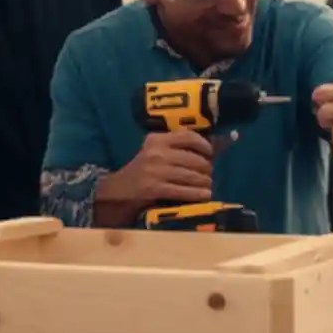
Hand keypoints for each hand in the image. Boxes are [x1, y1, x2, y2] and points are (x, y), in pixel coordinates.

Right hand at [94, 130, 214, 224]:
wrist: (119, 189)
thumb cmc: (144, 169)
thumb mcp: (155, 151)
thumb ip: (177, 148)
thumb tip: (213, 147)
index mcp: (157, 139)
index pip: (188, 137)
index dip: (204, 145)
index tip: (211, 152)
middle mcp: (156, 153)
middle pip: (193, 159)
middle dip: (206, 168)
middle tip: (209, 173)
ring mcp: (155, 171)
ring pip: (190, 176)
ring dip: (204, 182)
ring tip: (208, 185)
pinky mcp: (155, 188)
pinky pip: (183, 191)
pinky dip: (197, 194)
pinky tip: (205, 195)